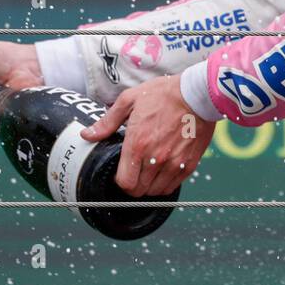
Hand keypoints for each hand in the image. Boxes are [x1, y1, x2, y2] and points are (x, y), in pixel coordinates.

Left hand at [81, 75, 214, 196]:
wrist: (197, 93)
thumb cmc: (164, 94)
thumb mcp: (130, 100)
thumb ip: (107, 122)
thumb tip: (87, 134)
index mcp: (137, 143)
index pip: (124, 182)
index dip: (119, 180)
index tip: (121, 171)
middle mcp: (155, 158)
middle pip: (138, 190)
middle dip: (133, 184)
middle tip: (134, 171)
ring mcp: (174, 163)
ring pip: (155, 191)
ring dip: (149, 185)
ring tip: (148, 170)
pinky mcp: (189, 164)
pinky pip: (172, 187)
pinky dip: (165, 183)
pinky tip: (162, 169)